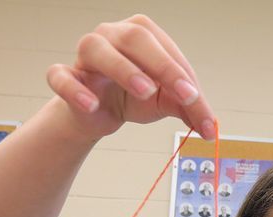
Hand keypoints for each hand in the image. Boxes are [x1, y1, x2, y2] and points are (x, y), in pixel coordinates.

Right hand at [47, 15, 216, 139]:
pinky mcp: (64, 76)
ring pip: (97, 49)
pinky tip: (91, 104)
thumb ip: (188, 108)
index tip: (200, 104)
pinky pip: (61, 76)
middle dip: (164, 67)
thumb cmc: (132, 97)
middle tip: (185, 95)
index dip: (186, 78)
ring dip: (123, 69)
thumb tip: (210, 126)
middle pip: (136, 39)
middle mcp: (112, 35)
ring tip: (146, 91)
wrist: (96, 115)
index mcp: (142, 35)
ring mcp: (85, 53)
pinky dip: (74, 89)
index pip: (169, 52)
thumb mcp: (165, 102)